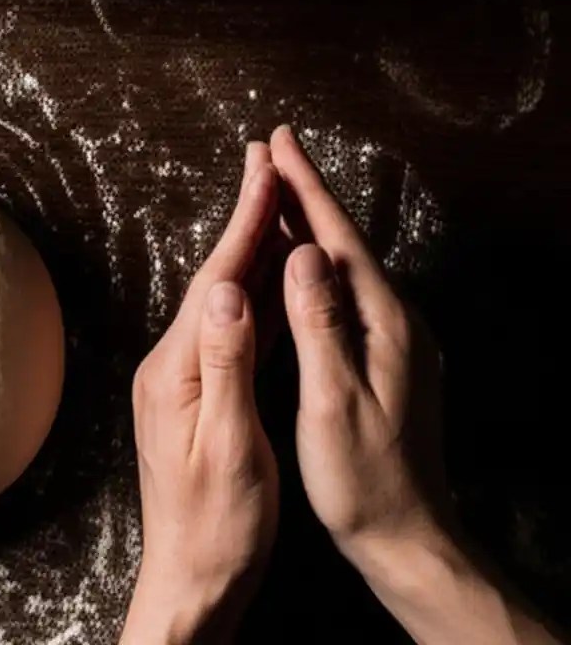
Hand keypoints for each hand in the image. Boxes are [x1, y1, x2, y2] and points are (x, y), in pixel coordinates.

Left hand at [121, 143, 279, 644]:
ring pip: (220, 303)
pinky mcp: (193, 399)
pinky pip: (227, 334)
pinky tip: (271, 287)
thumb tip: (229, 292)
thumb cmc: (218, 526)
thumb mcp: (231, 447)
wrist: (192, 577)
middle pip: (213, 281)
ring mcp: (178, 383)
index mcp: (176, 373)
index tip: (265, 171)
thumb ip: (228, 366)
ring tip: (273, 207)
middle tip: (264, 163)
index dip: (245, 224)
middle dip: (243, 221)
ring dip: (248, 253)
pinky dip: (252, 300)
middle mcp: (168, 368)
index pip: (216, 282)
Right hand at [270, 124, 446, 556]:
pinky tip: (293, 265)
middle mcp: (395, 322)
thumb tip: (303, 254)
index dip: (306, 188)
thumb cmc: (363, 477)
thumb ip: (320, 326)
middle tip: (270, 150)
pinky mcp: (384, 359)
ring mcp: (393, 340)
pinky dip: (312, 266)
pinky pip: (343, 294)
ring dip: (307, 225)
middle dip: (304, 193)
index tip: (278, 143)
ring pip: (342, 266)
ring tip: (274, 192)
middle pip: (343, 242)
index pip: (337, 240)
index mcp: (384, 325)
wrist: (406, 533)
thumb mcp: (333, 402)